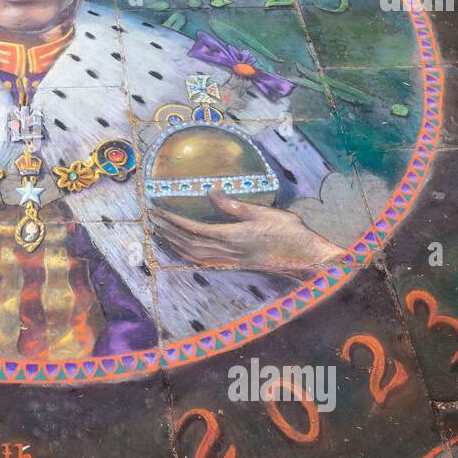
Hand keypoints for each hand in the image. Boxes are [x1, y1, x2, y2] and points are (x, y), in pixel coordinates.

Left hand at [150, 193, 344, 279]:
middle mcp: (227, 251)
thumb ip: (235, 206)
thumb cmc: (289, 232)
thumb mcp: (263, 213)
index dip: (172, 220)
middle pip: (187, 243)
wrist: (306, 258)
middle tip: (151, 220)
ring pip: (193, 255)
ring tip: (160, 233)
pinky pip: (204, 262)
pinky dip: (188, 255)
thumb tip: (211, 192)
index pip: (193, 228)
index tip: (157, 211)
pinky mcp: (236, 265)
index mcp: (232, 236)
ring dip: (174, 244)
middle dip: (167, 231)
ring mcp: (231, 261)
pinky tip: (183, 250)